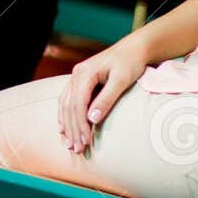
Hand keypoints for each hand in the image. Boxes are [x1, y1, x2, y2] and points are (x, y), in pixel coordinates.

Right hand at [56, 36, 150, 154]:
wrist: (134, 48)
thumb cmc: (130, 62)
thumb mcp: (121, 80)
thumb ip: (107, 98)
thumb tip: (92, 119)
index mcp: (84, 73)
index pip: (77, 104)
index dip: (80, 124)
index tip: (85, 141)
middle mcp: (76, 75)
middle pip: (68, 106)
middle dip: (72, 129)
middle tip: (75, 149)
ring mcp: (76, 77)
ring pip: (65, 105)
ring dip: (66, 125)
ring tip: (68, 144)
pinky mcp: (79, 81)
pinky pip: (66, 100)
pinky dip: (64, 116)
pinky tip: (63, 128)